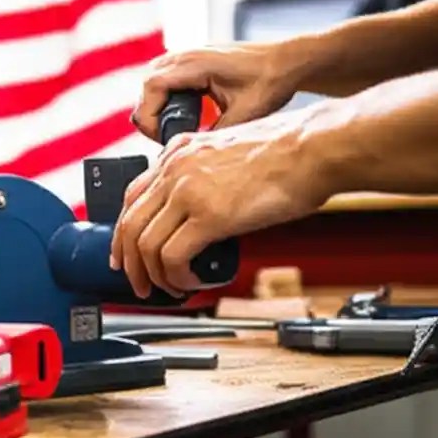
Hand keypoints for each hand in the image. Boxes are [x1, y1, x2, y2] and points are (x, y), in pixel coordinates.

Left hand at [110, 109, 337, 297]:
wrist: (313, 148)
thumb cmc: (289, 151)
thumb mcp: (230, 153)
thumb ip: (207, 175)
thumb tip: (202, 211)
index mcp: (179, 151)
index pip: (132, 195)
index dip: (124, 230)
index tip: (127, 252)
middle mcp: (176, 168)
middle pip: (130, 223)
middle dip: (129, 261)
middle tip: (138, 281)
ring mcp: (189, 191)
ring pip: (145, 244)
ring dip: (151, 275)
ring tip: (168, 288)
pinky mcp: (209, 215)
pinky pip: (172, 257)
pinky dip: (175, 276)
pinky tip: (190, 281)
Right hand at [131, 44, 303, 141]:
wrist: (288, 62)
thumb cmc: (271, 81)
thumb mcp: (244, 115)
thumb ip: (213, 133)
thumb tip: (190, 152)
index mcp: (196, 64)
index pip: (152, 86)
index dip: (150, 115)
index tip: (162, 137)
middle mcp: (187, 55)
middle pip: (146, 85)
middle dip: (151, 114)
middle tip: (168, 137)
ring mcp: (189, 56)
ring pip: (154, 82)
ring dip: (158, 106)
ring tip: (175, 128)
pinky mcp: (194, 62)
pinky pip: (167, 79)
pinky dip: (168, 98)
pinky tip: (187, 115)